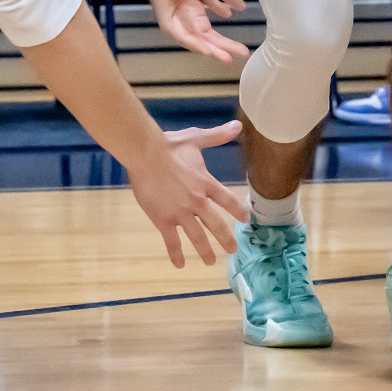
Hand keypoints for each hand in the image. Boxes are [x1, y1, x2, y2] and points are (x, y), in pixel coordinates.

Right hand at [130, 122, 247, 266]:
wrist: (146, 153)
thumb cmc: (170, 145)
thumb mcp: (197, 139)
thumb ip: (218, 136)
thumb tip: (238, 125)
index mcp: (206, 183)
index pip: (228, 200)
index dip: (238, 211)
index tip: (246, 221)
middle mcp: (197, 201)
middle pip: (216, 224)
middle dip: (226, 239)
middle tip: (233, 250)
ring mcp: (180, 212)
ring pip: (197, 237)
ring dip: (205, 251)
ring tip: (211, 262)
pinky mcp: (163, 219)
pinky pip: (171, 241)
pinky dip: (176, 254)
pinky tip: (180, 265)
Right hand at [145, 0, 250, 61]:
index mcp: (171, 21)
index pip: (183, 35)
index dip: (195, 43)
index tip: (207, 50)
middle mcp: (183, 28)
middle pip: (201, 43)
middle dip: (215, 51)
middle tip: (228, 58)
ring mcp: (193, 26)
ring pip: (210, 41)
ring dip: (225, 47)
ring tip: (241, 53)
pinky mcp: (201, 22)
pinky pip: (214, 34)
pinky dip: (224, 41)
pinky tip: (238, 47)